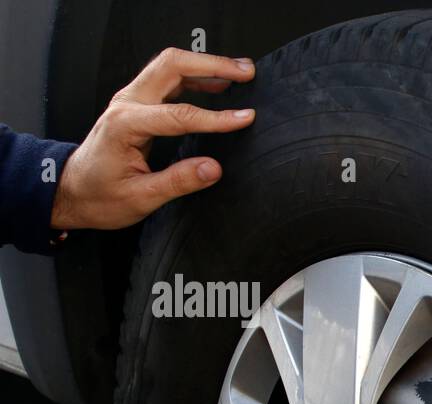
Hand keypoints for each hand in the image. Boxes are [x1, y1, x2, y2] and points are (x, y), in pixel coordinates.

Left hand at [51, 48, 257, 230]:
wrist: (73, 192)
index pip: (179, 115)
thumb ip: (178, 181)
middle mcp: (126, 104)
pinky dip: (195, 76)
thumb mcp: (140, 197)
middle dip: (211, 65)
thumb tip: (213, 169)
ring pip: (170, 66)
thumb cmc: (99, 195)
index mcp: (125, 125)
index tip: (245, 118)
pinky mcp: (138, 104)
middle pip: (171, 66)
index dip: (215, 117)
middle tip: (245, 72)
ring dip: (205, 65)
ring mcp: (131, 100)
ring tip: (238, 73)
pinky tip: (217, 84)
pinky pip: (168, 79)